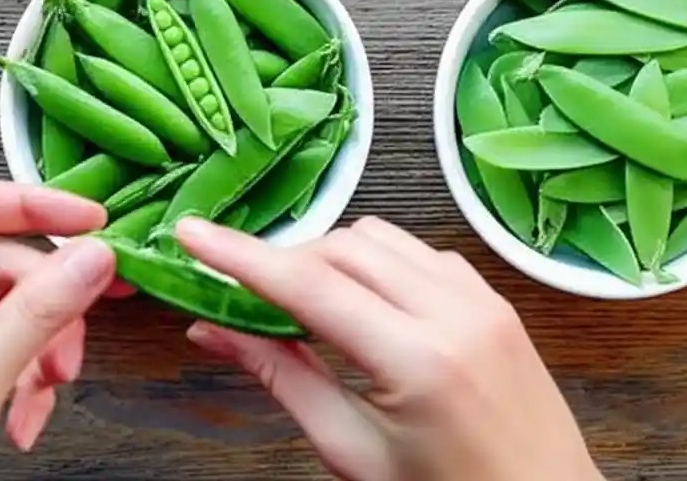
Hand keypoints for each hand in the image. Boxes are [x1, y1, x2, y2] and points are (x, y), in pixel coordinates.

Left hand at [0, 178, 118, 480]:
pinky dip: (32, 384)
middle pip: (2, 266)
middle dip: (46, 307)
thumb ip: (36, 313)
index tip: (93, 222)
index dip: (30, 204)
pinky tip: (28, 421)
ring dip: (43, 352)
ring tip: (48, 392)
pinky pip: (12, 355)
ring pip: (15, 313)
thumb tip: (93, 256)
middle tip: (71, 347)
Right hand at [176, 217, 603, 480]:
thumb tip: (213, 331)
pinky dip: (378, 263)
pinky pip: (420, 251)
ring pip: (380, 236)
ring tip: (303, 305)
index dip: (239, 255)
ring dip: (331, 257)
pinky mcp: (494, 298)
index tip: (191, 234)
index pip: (308, 285)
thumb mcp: (354, 452)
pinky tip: (364, 303)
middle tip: (243, 296)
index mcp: (419, 361)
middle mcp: (456, 313)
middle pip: (341, 247)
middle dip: (284, 262)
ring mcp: (482, 300)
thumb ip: (282, 379)